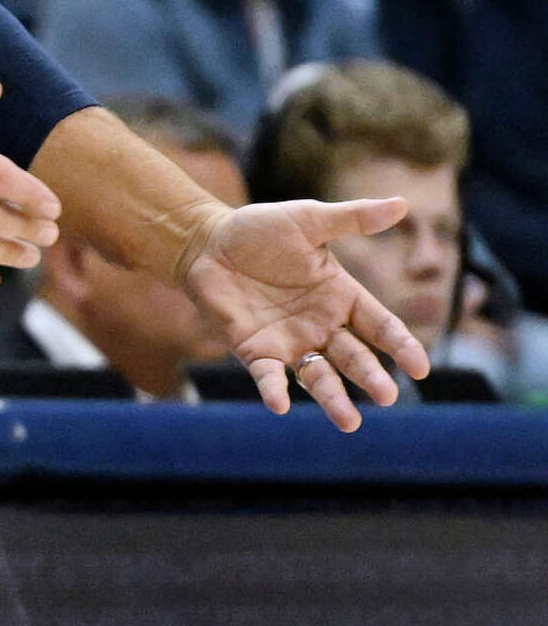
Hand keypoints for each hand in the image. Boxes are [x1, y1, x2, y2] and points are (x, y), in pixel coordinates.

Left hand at [178, 199, 431, 432]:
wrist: (205, 241)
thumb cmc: (258, 230)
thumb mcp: (308, 220)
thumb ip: (352, 219)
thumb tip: (402, 203)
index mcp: (341, 296)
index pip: (380, 325)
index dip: (400, 345)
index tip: (421, 368)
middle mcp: (321, 325)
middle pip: (354, 357)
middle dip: (371, 377)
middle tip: (388, 397)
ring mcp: (289, 341)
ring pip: (318, 376)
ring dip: (332, 398)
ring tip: (349, 422)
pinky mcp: (254, 349)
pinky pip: (267, 375)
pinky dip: (273, 389)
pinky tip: (279, 403)